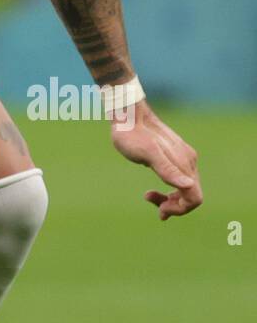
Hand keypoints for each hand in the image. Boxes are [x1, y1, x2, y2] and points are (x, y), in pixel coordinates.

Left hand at [110, 100, 201, 219]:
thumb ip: (167, 170)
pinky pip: (179, 179)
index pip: (194, 197)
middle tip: (149, 199)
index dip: (180, 209)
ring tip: (148, 196)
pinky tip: (152, 190)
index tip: (160, 208)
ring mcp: (183, 158)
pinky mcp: (175, 156)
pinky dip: (169, 190)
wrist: (127, 114)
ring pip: (186, 188)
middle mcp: (188, 161)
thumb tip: (189, 185)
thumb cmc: (132, 134)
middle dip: (174, 205)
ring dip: (170, 198)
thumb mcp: (147, 154)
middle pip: (191, 195)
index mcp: (184, 163)